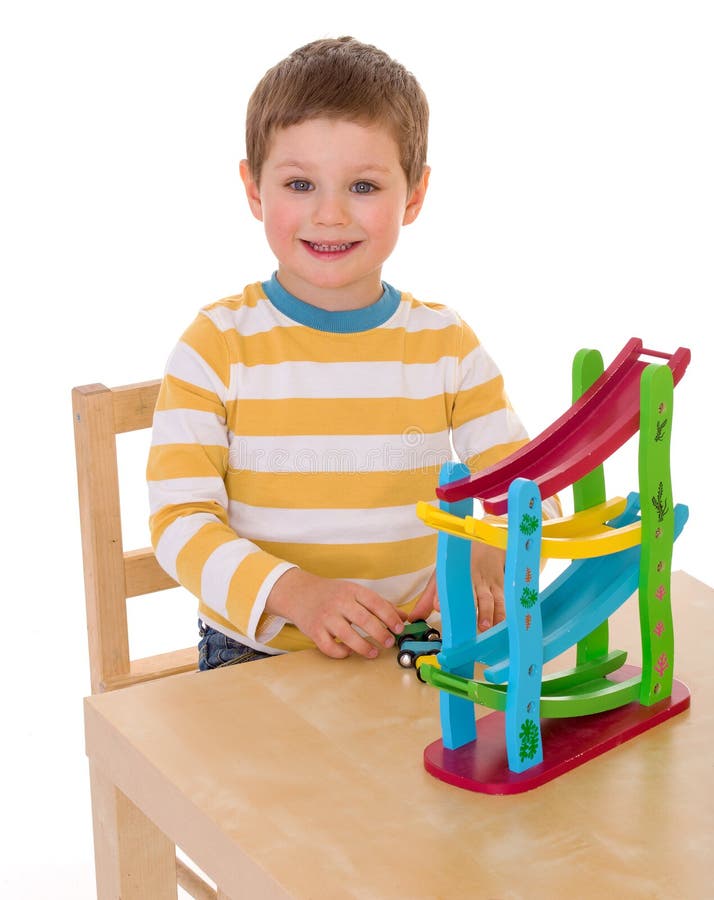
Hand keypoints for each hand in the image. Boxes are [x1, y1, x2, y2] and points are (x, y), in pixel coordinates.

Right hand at [266, 568, 403, 659]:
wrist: (298, 592)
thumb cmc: (331, 593)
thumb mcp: (355, 592)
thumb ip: (379, 604)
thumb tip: (404, 617)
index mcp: (352, 590)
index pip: (376, 602)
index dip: (390, 616)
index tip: (399, 628)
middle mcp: (339, 602)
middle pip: (364, 619)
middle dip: (380, 633)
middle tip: (388, 643)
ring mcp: (325, 617)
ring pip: (347, 635)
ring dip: (363, 647)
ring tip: (373, 653)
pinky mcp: (314, 631)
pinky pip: (329, 646)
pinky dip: (341, 652)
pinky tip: (349, 652)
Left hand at [408, 541, 505, 630]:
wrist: (484, 543)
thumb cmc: (459, 564)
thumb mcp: (441, 576)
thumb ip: (428, 598)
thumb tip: (414, 618)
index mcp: (456, 576)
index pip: (449, 585)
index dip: (443, 595)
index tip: (439, 606)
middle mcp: (475, 580)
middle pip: (477, 596)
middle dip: (478, 610)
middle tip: (477, 626)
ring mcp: (491, 583)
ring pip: (495, 599)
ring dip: (493, 614)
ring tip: (489, 627)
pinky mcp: (503, 585)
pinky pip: (506, 599)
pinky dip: (507, 612)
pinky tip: (506, 625)